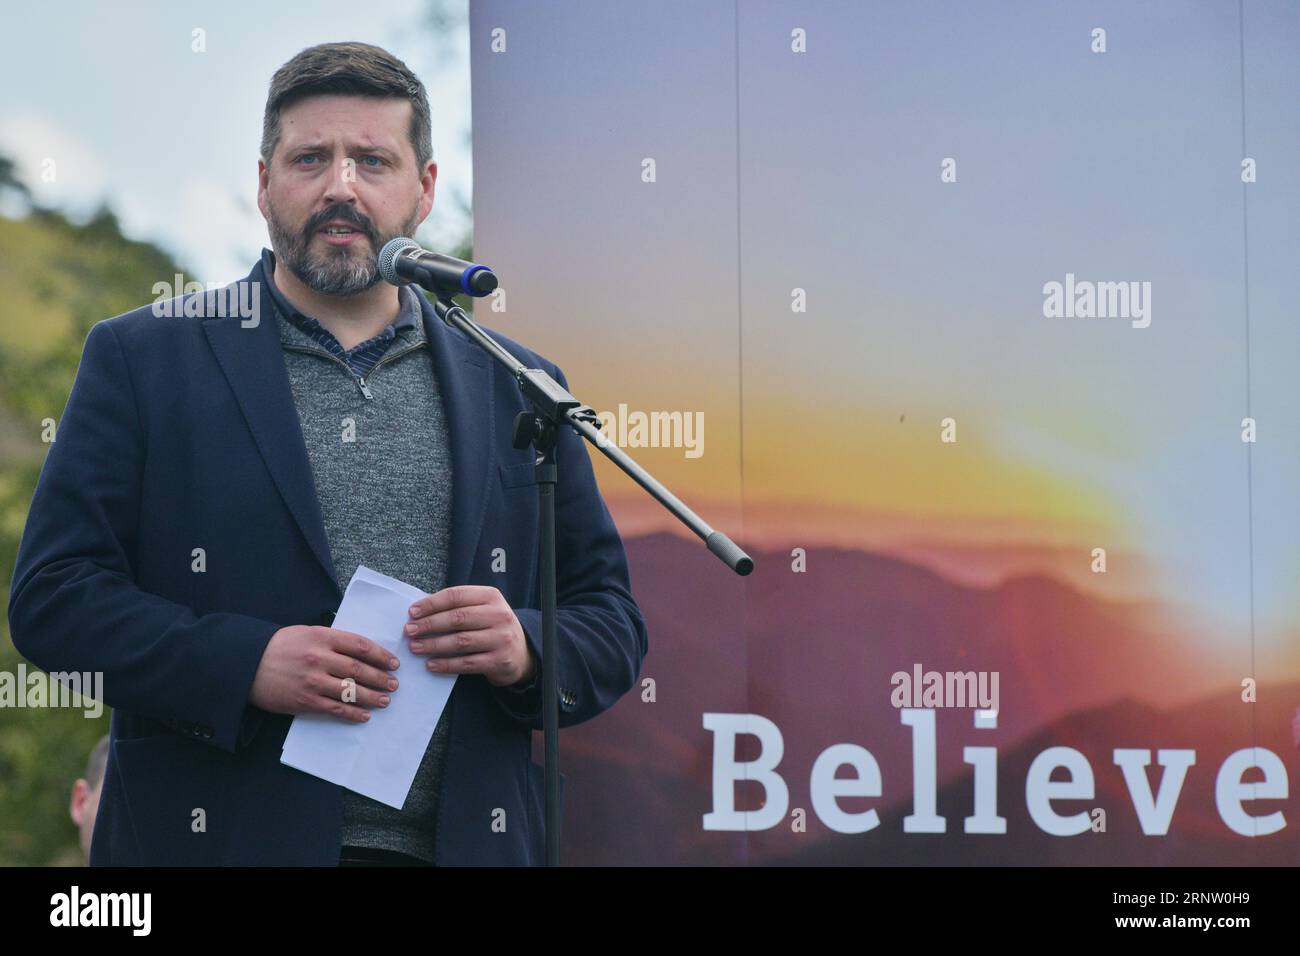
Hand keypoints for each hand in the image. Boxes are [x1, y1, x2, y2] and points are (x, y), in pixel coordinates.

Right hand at [249, 625, 399, 722]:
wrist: (247, 664)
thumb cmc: (280, 646)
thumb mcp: (307, 633)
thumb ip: (333, 640)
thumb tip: (361, 650)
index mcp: (322, 637)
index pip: (360, 646)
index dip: (381, 656)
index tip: (393, 663)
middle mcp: (319, 658)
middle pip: (359, 670)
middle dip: (381, 678)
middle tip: (394, 684)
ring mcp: (312, 681)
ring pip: (351, 691)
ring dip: (372, 697)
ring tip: (385, 700)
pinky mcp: (305, 701)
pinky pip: (335, 709)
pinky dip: (353, 713)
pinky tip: (364, 715)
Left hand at [405, 585, 534, 687]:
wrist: (521, 653)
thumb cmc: (492, 627)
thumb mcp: (482, 609)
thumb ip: (458, 606)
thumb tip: (420, 610)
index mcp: (491, 596)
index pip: (456, 596)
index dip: (431, 604)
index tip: (412, 612)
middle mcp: (499, 615)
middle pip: (457, 618)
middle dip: (429, 624)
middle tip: (409, 631)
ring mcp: (501, 638)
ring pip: (460, 641)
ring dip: (434, 645)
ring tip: (416, 647)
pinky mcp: (499, 660)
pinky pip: (467, 663)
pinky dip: (446, 664)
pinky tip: (431, 664)